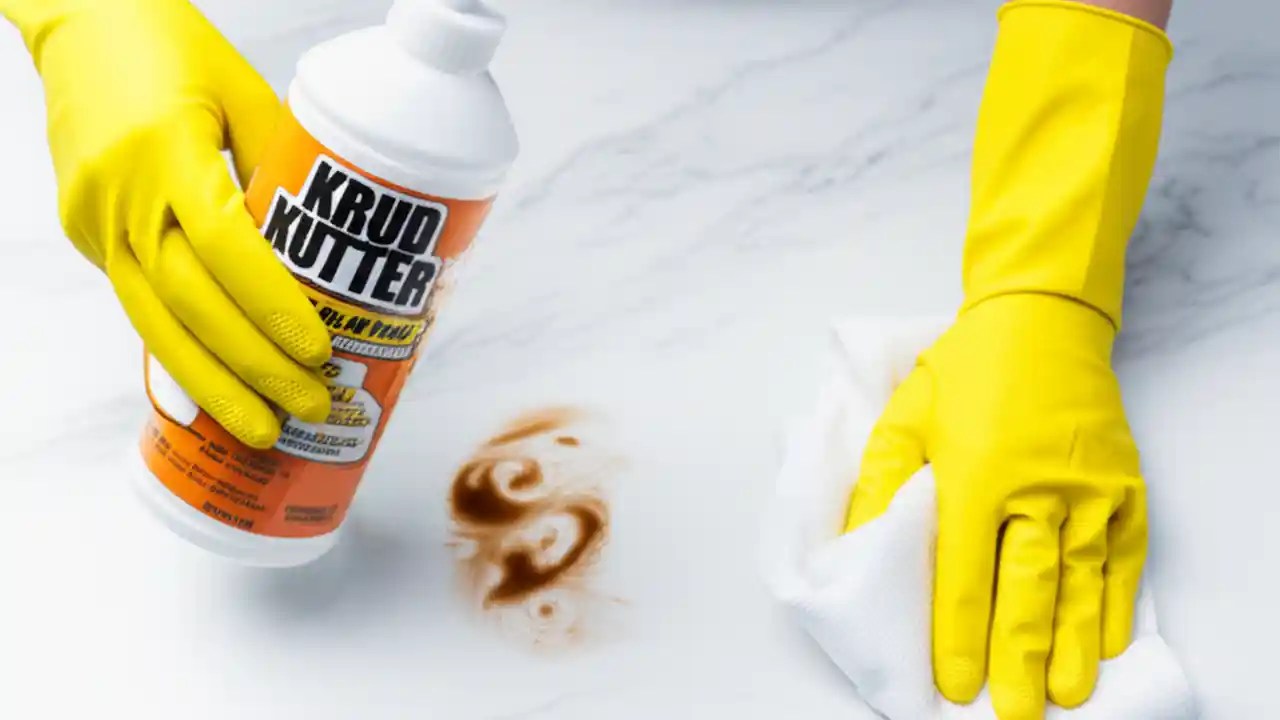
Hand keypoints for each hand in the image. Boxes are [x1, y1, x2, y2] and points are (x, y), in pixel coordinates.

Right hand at [4, 0, 330, 446]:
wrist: (79, 22)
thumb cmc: (174, 47)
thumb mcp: (245, 93)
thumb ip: (285, 167)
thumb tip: (340, 246)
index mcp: (166, 149)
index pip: (226, 246)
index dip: (273, 306)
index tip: (318, 351)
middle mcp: (121, 193)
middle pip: (191, 301)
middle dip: (254, 367)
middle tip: (309, 409)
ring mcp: (94, 218)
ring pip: (154, 319)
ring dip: (211, 384)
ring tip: (261, 430)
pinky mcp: (85, 232)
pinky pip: (137, 304)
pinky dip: (178, 353)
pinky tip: (213, 392)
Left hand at [845, 294, 1144, 717]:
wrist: (1040, 320)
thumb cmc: (963, 372)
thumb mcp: (903, 419)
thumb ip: (880, 485)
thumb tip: (858, 548)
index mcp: (972, 475)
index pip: (964, 576)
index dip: (959, 636)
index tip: (955, 683)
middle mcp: (1034, 489)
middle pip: (1026, 592)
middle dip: (1018, 660)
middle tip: (1014, 713)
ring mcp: (1087, 488)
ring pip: (1078, 583)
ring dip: (1072, 646)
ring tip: (1066, 695)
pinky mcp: (1124, 484)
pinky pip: (1123, 555)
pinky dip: (1115, 602)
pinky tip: (1106, 640)